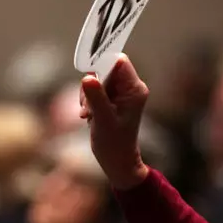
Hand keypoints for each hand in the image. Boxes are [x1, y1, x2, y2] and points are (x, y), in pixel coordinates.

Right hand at [79, 54, 149, 189]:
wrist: (117, 161)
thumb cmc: (114, 144)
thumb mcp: (103, 120)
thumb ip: (96, 97)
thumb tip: (87, 78)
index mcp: (134, 89)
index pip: (118, 61)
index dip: (101, 63)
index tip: (88, 77)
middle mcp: (130, 88)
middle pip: (105, 68)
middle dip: (92, 84)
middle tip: (88, 105)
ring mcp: (122, 93)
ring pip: (98, 79)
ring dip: (88, 95)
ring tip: (89, 114)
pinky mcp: (113, 99)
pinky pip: (96, 89)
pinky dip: (88, 100)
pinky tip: (89, 116)